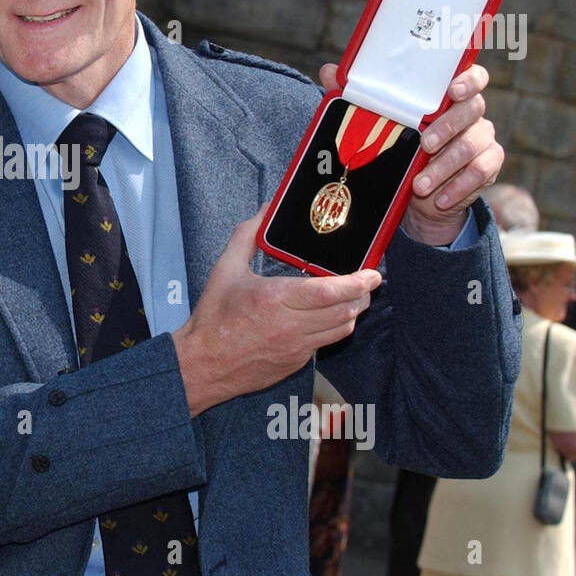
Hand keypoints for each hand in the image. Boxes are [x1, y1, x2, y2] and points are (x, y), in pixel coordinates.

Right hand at [172, 204, 381, 417]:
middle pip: (345, 311)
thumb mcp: (225, 270)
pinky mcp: (296, 362)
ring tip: (354, 297)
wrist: (203, 364)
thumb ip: (246, 236)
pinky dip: (334, 327)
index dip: (357, 283)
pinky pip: (325, 342)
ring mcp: (296, 347)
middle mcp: (291, 325)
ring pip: (342, 329)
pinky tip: (327, 317)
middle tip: (369, 281)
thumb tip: (265, 210)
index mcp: (275, 298)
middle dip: (363, 295)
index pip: (330, 293)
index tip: (372, 274)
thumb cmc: (213, 317)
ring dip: (353, 312)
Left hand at [318, 62, 504, 245]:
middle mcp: (471, 111)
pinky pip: (481, 172)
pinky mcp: (489, 163)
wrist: (421, 194)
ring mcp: (482, 137)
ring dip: (445, 166)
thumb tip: (328, 71)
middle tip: (425, 144)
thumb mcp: (380, 123)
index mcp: (449, 94)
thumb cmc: (401, 145)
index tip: (452, 90)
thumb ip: (359, 96)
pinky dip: (458, 187)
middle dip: (447, 127)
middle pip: (472, 109)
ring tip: (420, 185)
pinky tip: (439, 198)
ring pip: (472, 144)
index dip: (468, 80)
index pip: (471, 75)